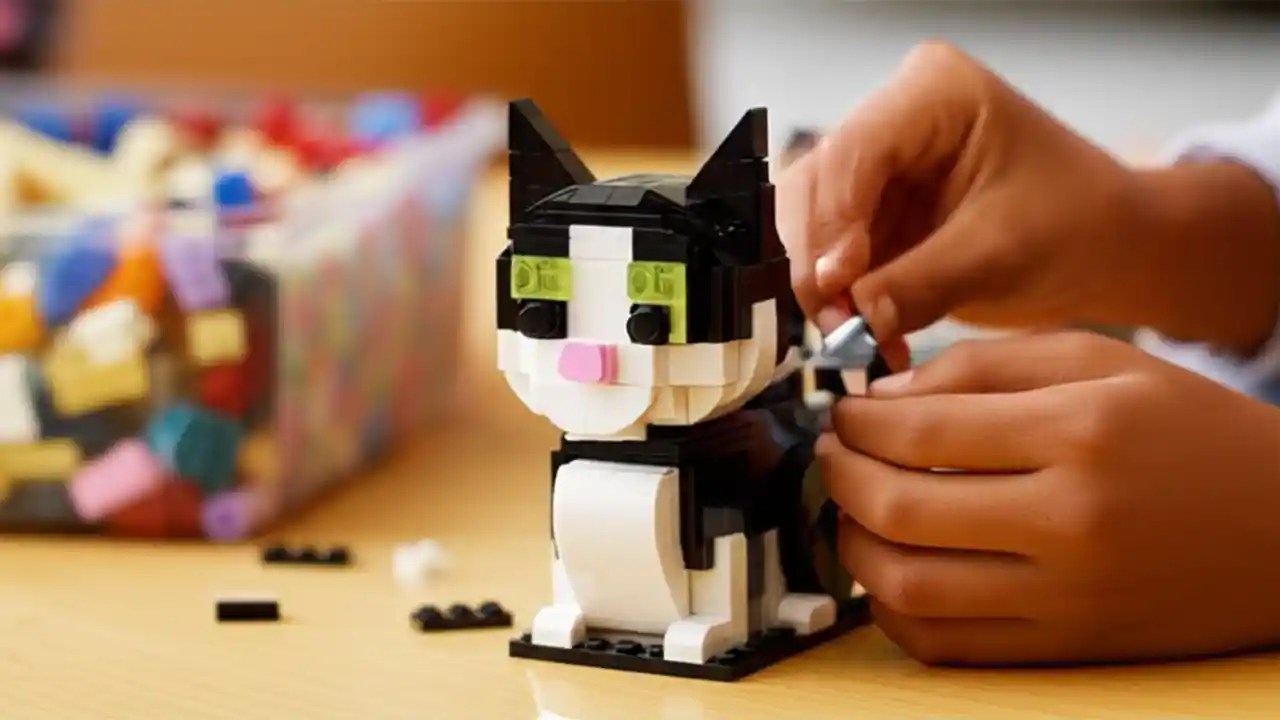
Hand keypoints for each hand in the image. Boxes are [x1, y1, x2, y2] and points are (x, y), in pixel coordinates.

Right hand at [778, 42, 1279, 353]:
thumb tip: (852, 317)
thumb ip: (920, 281)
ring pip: (809, 224)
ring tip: (853, 341)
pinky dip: (841, 302)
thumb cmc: (1078, 225)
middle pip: (815, 185)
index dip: (834, 220)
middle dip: (819, 261)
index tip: (836, 282)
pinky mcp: (870, 213)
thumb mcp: (1001, 252)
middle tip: (835, 326)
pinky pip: (829, 257)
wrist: (1106, 250)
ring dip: (823, 288)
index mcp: (932, 92)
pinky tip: (866, 338)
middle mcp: (891, 118)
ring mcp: (875, 167)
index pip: (854, 151)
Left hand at [817, 331, 1279, 664]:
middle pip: (901, 510)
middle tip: (833, 454)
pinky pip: (944, 644)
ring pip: (908, 585)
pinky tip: (887, 569)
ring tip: (852, 509)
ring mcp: (1067, 596)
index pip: (921, 431)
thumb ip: (984, 366)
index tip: (843, 413)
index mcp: (1080, 432)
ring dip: (852, 545)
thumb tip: (882, 400)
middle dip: (841, 477)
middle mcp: (1070, 520)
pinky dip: (892, 608)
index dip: (858, 423)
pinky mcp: (1067, 647)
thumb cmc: (1188, 431)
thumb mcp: (1101, 361)